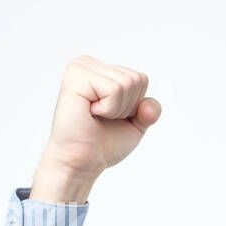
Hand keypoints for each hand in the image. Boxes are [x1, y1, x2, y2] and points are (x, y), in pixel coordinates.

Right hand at [32, 55, 160, 197]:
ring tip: (95, 116)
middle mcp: (88, 64)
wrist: (81, 161)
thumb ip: (149, 110)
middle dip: (127, 107)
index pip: (141, 79)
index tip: (110, 116)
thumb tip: (149, 105)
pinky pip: (115, 89)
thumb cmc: (102, 143)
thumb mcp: (135, 124)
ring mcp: (80, 68)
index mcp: (100, 70)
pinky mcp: (76, 77)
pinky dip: (109, 108)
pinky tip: (90, 113)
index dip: (134, 105)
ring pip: (127, 83)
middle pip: (137, 79)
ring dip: (117, 109)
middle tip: (102, 118)